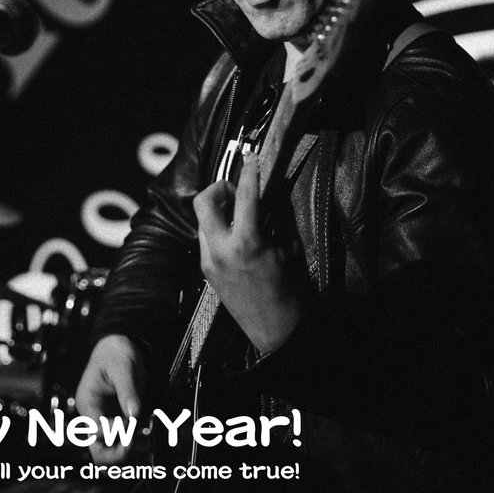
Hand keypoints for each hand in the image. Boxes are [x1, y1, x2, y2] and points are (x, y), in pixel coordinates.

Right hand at [75, 334, 146, 463]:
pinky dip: (133, 445)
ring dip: (126, 453)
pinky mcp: (118, 424)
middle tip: (135, 442)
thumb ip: (127, 391)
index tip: (131, 420)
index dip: (115, 431)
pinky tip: (144, 436)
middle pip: (98, 452)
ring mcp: (106, 422)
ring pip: (110, 453)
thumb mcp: (122, 367)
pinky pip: (122, 443)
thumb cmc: (116, 354)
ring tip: (142, 440)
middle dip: (117, 454)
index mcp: (88, 403)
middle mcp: (94, 418)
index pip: (97, 430)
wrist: (120, 348)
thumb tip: (134, 415)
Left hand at [193, 154, 301, 354]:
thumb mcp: (290, 250)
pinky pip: (206, 239)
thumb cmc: (290, 292)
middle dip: (218, 187)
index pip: (244, 194)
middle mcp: (221, 250)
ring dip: (217, 209)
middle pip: (203, 201)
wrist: (277, 333)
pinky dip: (217, 228)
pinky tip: (236, 235)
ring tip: (239, 213)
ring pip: (202, 220)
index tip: (253, 159)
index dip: (250, 170)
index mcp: (246, 242)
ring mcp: (209, 262)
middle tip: (237, 189)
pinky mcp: (207, 272)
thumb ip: (276, 219)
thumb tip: (270, 193)